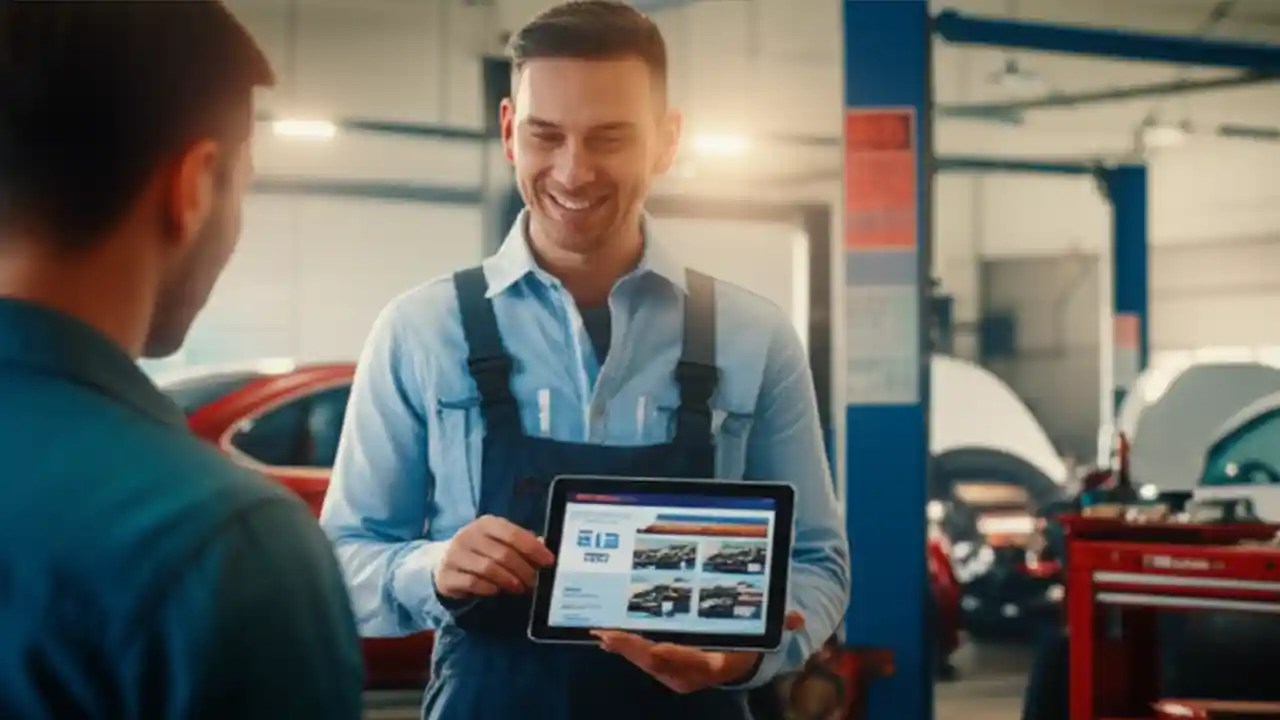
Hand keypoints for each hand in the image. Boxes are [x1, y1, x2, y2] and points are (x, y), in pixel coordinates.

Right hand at [434, 515, 554, 600]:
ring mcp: (455, 554)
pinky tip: (497, 590)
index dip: (533, 549)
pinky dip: (489, 588)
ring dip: (508, 581)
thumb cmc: (480, 550)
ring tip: (519, 588)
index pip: (513, 534)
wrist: (442, 560)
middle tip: (534, 581)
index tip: (549, 561)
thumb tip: (544, 547)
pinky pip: (473, 583)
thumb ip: (521, 543)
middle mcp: (469, 535)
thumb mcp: (499, 541)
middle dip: (523, 570)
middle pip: (502, 554)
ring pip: (488, 569)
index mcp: (486, 524)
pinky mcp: (446, 574)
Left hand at [592, 611, 804, 693]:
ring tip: (602, 633)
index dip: (661, 652)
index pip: (684, 660)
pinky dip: (626, 650)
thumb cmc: (746, 643)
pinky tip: (610, 640)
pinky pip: (644, 661)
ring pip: (645, 663)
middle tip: (606, 633)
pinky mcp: (665, 671)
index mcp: (714, 664)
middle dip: (629, 648)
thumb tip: (796, 618)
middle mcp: (691, 674)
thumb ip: (778, 623)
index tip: (641, 642)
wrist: (738, 664)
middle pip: (656, 662)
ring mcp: (676, 675)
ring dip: (623, 649)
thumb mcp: (763, 632)